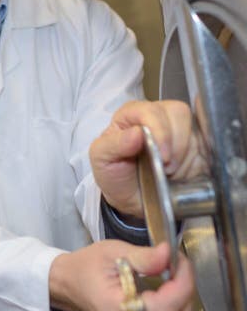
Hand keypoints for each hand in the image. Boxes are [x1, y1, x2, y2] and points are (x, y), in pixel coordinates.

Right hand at [49, 240, 194, 310]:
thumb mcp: (112, 251)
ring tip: (168, 270)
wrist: (69, 282)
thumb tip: (168, 254)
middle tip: (175, 261)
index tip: (181, 261)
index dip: (181, 284)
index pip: (164, 307)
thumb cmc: (86, 266)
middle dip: (182, 284)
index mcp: (117, 308)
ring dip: (179, 292)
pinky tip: (164, 286)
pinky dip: (172, 301)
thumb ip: (143, 256)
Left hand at [90, 100, 207, 216]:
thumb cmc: (115, 174)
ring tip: (172, 171)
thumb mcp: (101, 160)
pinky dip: (201, 158)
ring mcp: (178, 128)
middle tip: (166, 167)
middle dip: (175, 143)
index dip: (160, 131)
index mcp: (131, 114)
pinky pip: (208, 142)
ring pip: (195, 127)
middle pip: (178, 113)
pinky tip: (187, 170)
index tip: (162, 156)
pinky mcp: (196, 143)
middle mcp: (156, 116)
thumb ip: (114, 144)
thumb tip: (136, 133)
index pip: (151, 110)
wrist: (132, 200)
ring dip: (187, 153)